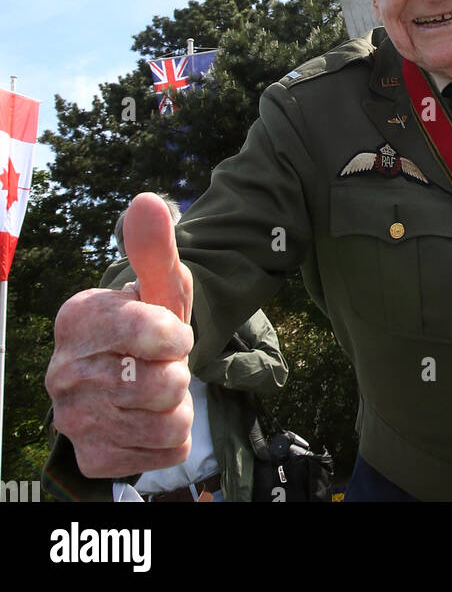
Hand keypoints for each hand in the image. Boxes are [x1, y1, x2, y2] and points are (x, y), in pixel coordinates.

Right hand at [45, 193, 194, 478]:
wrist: (135, 371)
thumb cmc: (149, 321)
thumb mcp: (159, 283)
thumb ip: (155, 246)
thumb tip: (147, 203)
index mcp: (76, 319)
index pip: (149, 332)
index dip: (175, 333)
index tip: (170, 331)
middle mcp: (63, 372)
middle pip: (163, 383)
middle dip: (178, 371)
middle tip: (162, 363)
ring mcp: (74, 420)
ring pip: (168, 420)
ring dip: (179, 404)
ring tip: (159, 388)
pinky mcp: (94, 457)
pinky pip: (167, 452)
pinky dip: (173, 436)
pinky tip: (152, 417)